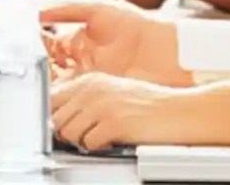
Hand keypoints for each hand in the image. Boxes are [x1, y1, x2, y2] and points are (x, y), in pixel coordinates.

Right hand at [41, 0, 189, 86]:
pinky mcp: (99, 90)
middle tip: (30, 62)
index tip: (27, 43)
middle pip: (54, 64)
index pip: (53, 43)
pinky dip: (64, 92)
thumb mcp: (99, 9)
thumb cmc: (137, 24)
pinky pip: (75, 94)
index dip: (40, 44)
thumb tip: (41, 12)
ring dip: (50, 79)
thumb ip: (69, 10)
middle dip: (42, 64)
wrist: (163, 49)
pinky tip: (55, 88)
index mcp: (83, 37)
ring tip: (39, 76)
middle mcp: (84, 58)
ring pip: (61, 80)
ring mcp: (91, 75)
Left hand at [52, 73, 194, 151]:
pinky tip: (111, 140)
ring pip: (68, 133)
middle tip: (83, 134)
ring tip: (99, 136)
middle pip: (56, 118)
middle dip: (66, 131)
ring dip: (81, 140)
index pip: (52, 97)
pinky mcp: (113, 124)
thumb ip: (86, 99)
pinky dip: (97, 147)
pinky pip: (88, 144)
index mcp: (91, 81)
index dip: (53, 114)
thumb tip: (59, 115)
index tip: (58, 124)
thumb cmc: (149, 104)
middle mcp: (93, 90)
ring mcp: (102, 106)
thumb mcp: (113, 92)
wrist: (177, 111)